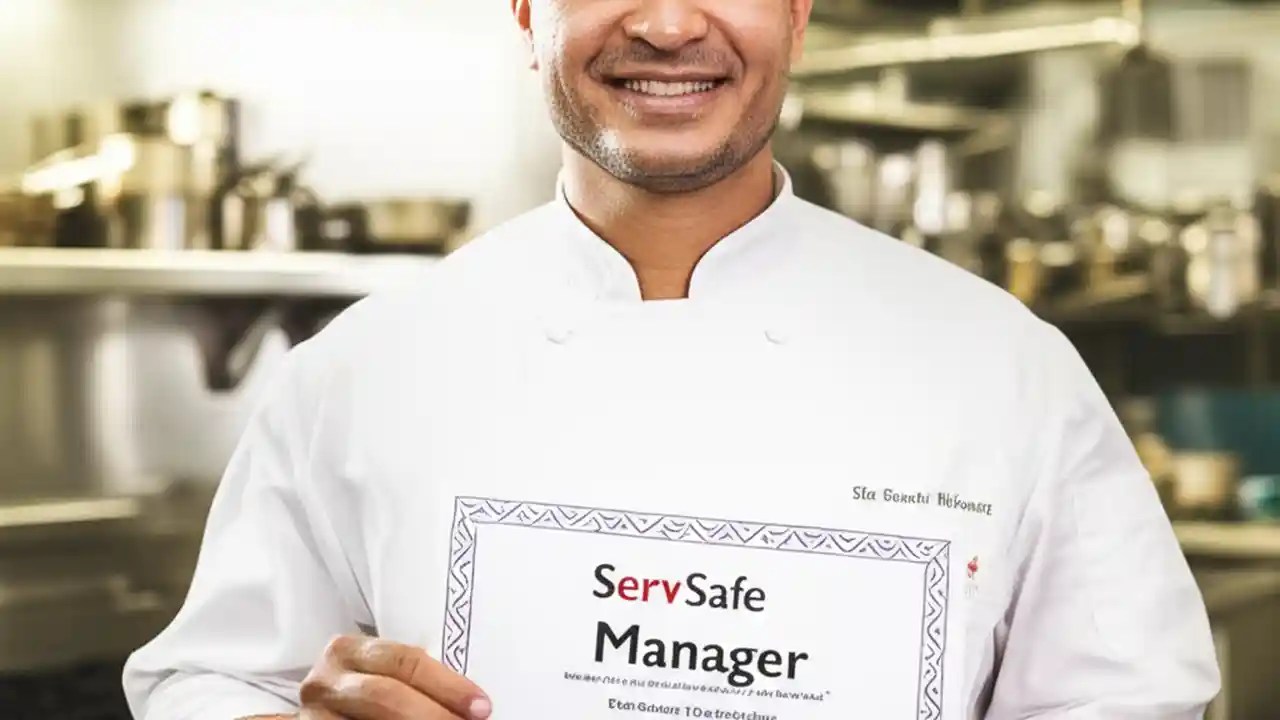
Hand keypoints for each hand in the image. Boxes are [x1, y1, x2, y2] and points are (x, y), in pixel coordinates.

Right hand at [297, 635, 491, 719]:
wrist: (332, 709)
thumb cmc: (372, 690)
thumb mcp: (387, 677)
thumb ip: (416, 683)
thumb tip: (472, 706)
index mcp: (347, 650)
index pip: (404, 661)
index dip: (447, 685)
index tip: (481, 707)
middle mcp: (323, 680)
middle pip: (383, 695)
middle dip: (431, 714)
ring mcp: (311, 713)